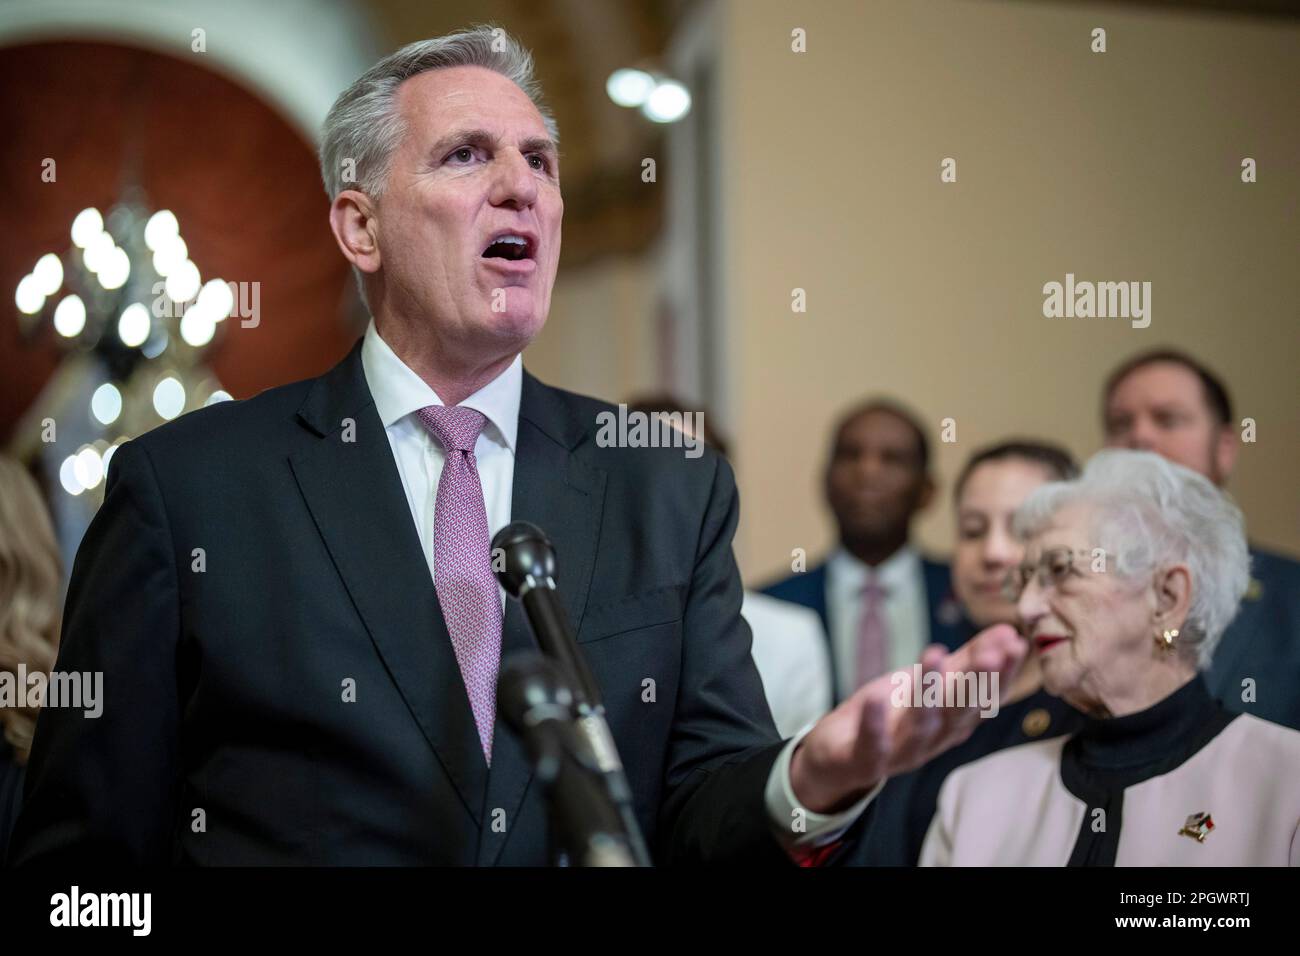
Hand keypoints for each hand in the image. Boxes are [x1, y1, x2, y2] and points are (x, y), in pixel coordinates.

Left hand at [788, 623, 1026, 812]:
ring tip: (934, 653)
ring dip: (929, 692)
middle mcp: (935, 738)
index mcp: (954, 720)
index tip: (1017, 644)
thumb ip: (967, 661)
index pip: (985, 698)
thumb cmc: (892, 715)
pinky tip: (877, 697)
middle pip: (959, 711)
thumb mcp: (930, 683)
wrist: (839, 759)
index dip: (1003, 674)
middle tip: (989, 655)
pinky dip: (875, 722)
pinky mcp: (866, 759)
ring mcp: (901, 751)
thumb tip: (1009, 632)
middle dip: (975, 683)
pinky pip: (872, 744)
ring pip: (920, 724)